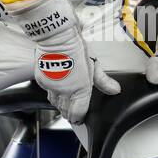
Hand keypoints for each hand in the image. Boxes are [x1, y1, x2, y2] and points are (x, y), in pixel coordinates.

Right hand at [7, 0, 119, 123]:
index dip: (79, 118)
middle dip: (70, 113)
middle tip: (74, 112)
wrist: (57, 38)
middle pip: (65, 111)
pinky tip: (57, 89)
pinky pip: (47, 93)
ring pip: (55, 104)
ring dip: (60, 105)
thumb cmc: (76, 48)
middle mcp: (65, 92)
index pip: (78, 113)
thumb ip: (103, 81)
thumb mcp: (94, 64)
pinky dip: (52, 93)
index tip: (80, 118)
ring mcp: (52, 87)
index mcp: (80, 89)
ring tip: (66, 102)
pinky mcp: (42, 82)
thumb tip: (115, 90)